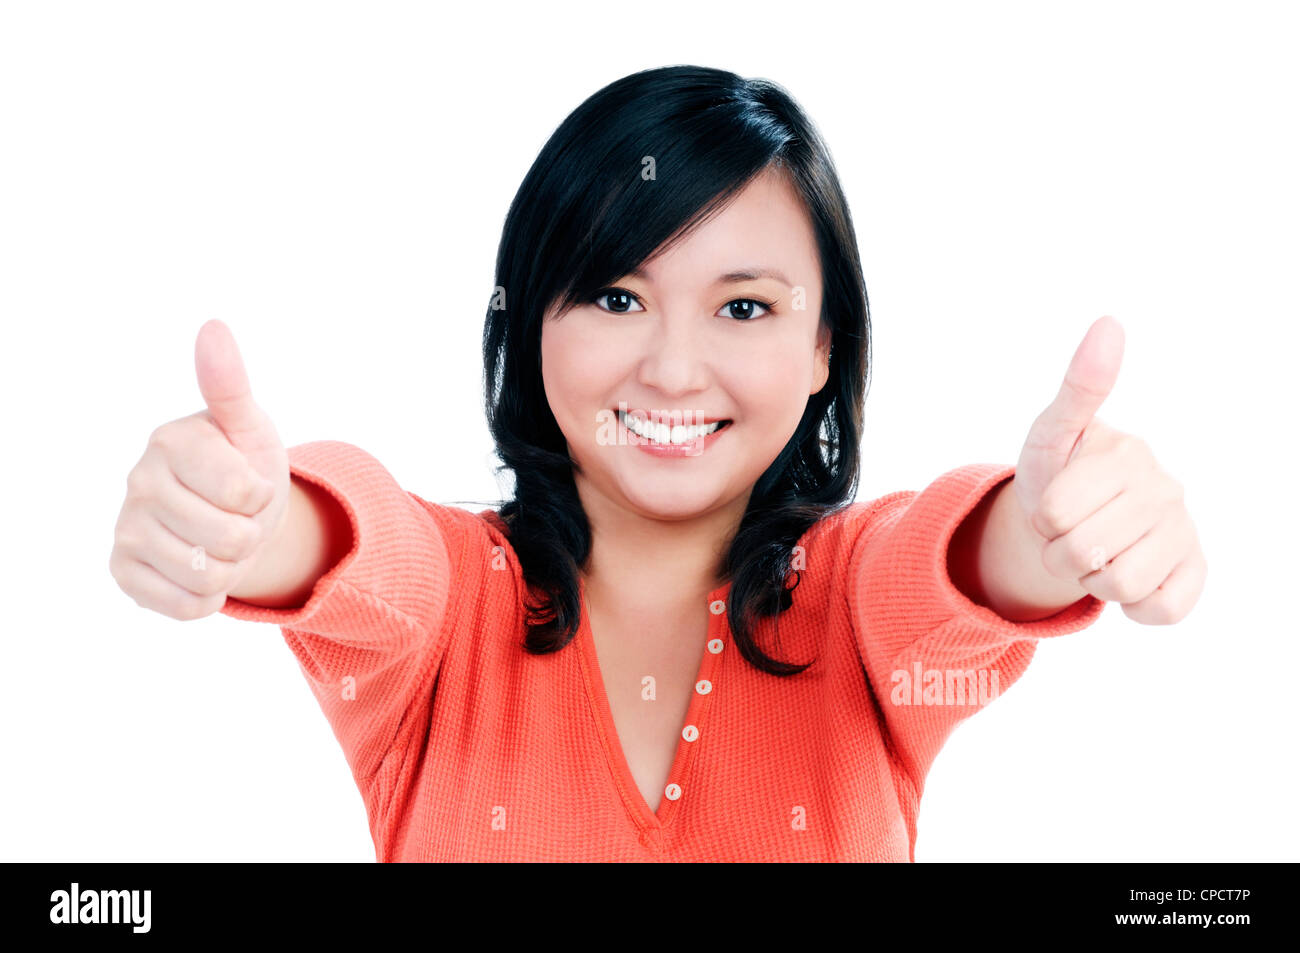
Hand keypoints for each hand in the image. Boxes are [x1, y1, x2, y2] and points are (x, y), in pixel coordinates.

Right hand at [109, 320, 290, 619]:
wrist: (232, 517)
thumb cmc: (245, 465)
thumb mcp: (251, 427)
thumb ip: (231, 384)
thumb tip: (213, 326)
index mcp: (171, 440)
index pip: (244, 491)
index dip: (262, 495)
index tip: (249, 482)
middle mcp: (138, 482)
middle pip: (232, 539)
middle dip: (251, 534)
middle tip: (237, 516)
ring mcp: (126, 529)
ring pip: (210, 576)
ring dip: (233, 567)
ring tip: (220, 542)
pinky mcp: (125, 573)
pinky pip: (186, 606)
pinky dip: (207, 598)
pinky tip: (200, 568)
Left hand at [1012, 315, 1206, 623]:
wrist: (1075, 521)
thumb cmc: (1059, 472)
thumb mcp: (1052, 433)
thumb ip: (1079, 386)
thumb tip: (1110, 323)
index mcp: (1128, 454)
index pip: (1052, 514)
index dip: (1038, 520)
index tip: (1052, 505)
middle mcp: (1166, 489)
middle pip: (1082, 554)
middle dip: (1059, 552)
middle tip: (1069, 533)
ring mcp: (1184, 531)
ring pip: (1119, 587)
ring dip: (1092, 582)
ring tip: (1096, 554)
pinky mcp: (1195, 570)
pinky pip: (1162, 610)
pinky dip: (1135, 608)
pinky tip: (1129, 580)